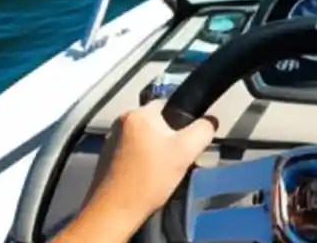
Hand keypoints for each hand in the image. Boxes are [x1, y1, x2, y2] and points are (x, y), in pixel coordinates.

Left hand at [55, 100, 216, 242]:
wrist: (114, 210)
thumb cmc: (149, 178)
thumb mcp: (186, 152)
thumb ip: (203, 130)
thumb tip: (210, 121)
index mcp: (138, 113)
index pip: (169, 105)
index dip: (182, 123)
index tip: (185, 143)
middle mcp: (121, 121)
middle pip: (156, 124)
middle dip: (168, 140)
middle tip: (174, 160)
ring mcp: (110, 139)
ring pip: (143, 139)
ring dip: (153, 151)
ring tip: (159, 172)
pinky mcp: (105, 157)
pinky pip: (131, 152)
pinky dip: (140, 161)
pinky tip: (145, 178)